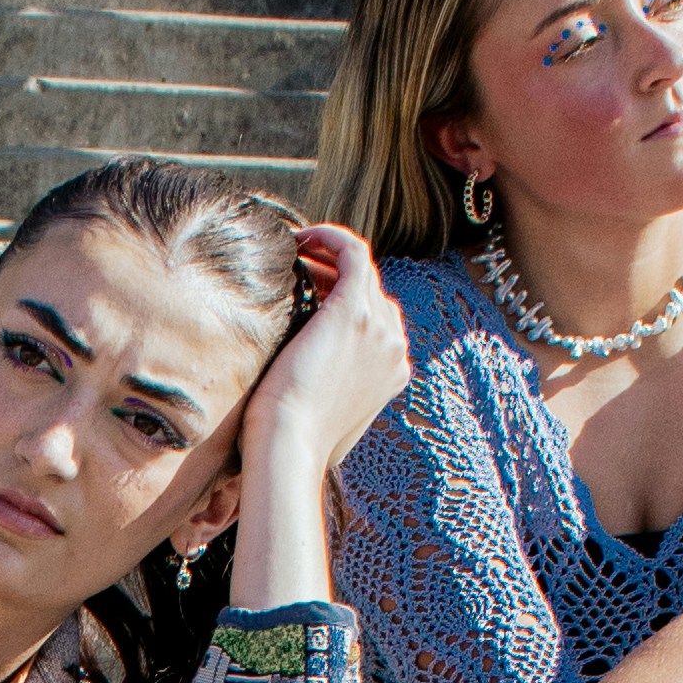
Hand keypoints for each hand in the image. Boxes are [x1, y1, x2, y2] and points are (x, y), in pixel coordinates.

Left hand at [244, 227, 411, 482]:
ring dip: (328, 254)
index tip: (306, 296)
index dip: (341, 301)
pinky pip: (353, 250)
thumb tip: (312, 403)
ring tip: (294, 252)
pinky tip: (300, 238)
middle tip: (297, 275)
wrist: (288, 445)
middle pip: (370, 292)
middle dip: (334, 277)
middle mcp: (394, 347)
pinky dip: (330, 237)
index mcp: (392, 372)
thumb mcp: (325, 425)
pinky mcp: (355, 311)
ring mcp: (380, 327)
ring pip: (361, 268)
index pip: (375, 319)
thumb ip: (330, 403)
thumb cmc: (293, 445)